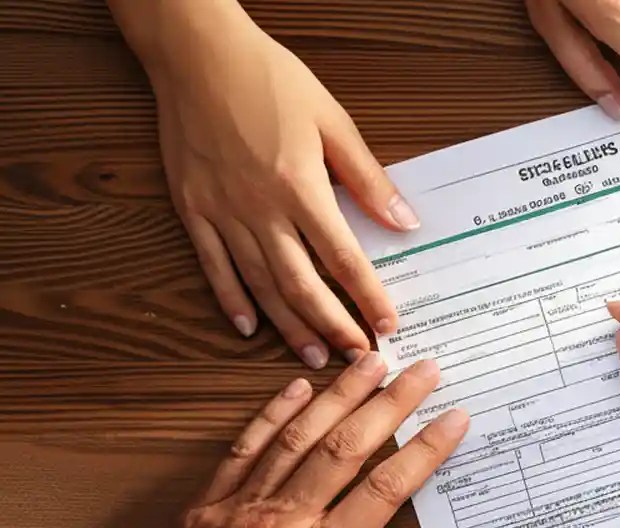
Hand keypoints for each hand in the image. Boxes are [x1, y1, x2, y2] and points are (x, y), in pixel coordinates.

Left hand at [34, 355, 469, 527]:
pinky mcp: (205, 506)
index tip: (455, 418)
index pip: (386, 489)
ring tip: (371, 360)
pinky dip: (274, 413)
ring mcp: (238, 509)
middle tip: (423, 369)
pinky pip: (245, 447)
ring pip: (298, 436)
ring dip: (339, 394)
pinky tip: (299, 386)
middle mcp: (279, 524)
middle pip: (347, 447)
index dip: (426, 449)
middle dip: (391, 402)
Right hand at [115, 0, 415, 367]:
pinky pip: (212, 265)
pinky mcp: (191, 208)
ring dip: (289, 325)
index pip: (342, 257)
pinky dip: (231, 300)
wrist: (198, 54)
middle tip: (356, 357)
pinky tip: (250, 327)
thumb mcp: (332, 122)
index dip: (367, 296)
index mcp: (299, 186)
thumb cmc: (270, 80)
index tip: (388, 325)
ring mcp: (220, 211)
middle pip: (301, 282)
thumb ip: (368, 179)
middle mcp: (259, 208)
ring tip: (314, 356)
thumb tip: (405, 222)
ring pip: (259, 283)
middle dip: (332, 325)